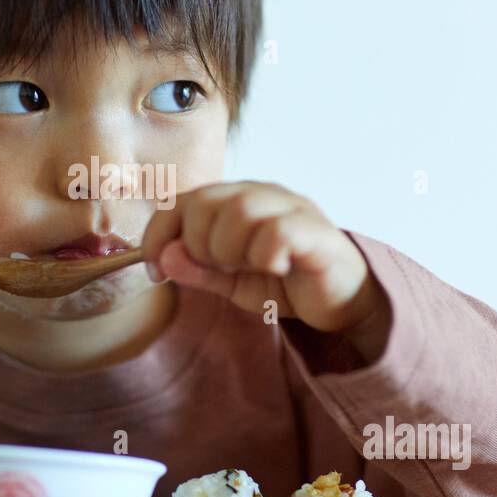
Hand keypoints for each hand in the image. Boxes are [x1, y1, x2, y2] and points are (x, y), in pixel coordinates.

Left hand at [141, 181, 390, 347]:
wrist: (341, 301)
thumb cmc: (285, 283)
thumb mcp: (231, 282)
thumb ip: (198, 269)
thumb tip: (163, 259)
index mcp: (235, 201)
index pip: (181, 201)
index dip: (158, 235)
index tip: (155, 271)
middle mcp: (261, 194)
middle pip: (204, 202)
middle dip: (199, 246)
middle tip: (222, 269)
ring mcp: (291, 207)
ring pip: (239, 211)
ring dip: (232, 250)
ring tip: (251, 267)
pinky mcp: (315, 231)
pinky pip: (277, 231)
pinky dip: (265, 255)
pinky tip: (276, 268)